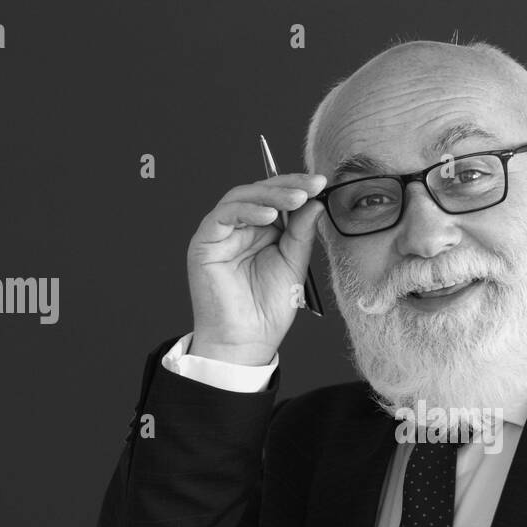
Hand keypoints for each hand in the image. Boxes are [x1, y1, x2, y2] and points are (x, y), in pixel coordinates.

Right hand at [185, 172, 327, 364]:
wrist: (246, 342)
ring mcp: (221, 233)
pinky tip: (270, 215)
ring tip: (296, 199)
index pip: (278, 198)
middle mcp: (240, 228)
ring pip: (242, 196)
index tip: (322, 184)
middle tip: (312, 185)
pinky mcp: (205, 241)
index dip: (298, 188)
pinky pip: (224, 214)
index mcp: (261, 232)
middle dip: (288, 186)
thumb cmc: (267, 310)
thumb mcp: (294, 264)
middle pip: (260, 191)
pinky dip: (247, 210)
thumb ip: (301, 233)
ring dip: (271, 194)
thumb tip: (315, 202)